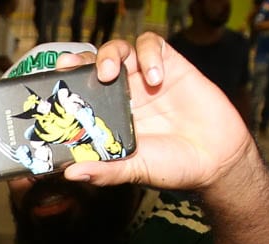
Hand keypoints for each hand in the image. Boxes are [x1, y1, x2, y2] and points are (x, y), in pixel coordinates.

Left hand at [56, 35, 254, 191]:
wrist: (216, 160)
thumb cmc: (172, 166)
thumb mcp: (134, 171)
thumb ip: (106, 170)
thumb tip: (71, 173)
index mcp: (109, 116)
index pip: (80, 92)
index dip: (66, 85)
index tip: (53, 84)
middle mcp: (124, 94)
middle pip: (94, 65)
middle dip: (79, 61)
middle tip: (71, 67)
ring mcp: (145, 78)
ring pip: (119, 50)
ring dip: (110, 54)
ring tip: (111, 73)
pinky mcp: (171, 66)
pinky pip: (152, 45)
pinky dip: (150, 54)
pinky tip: (157, 78)